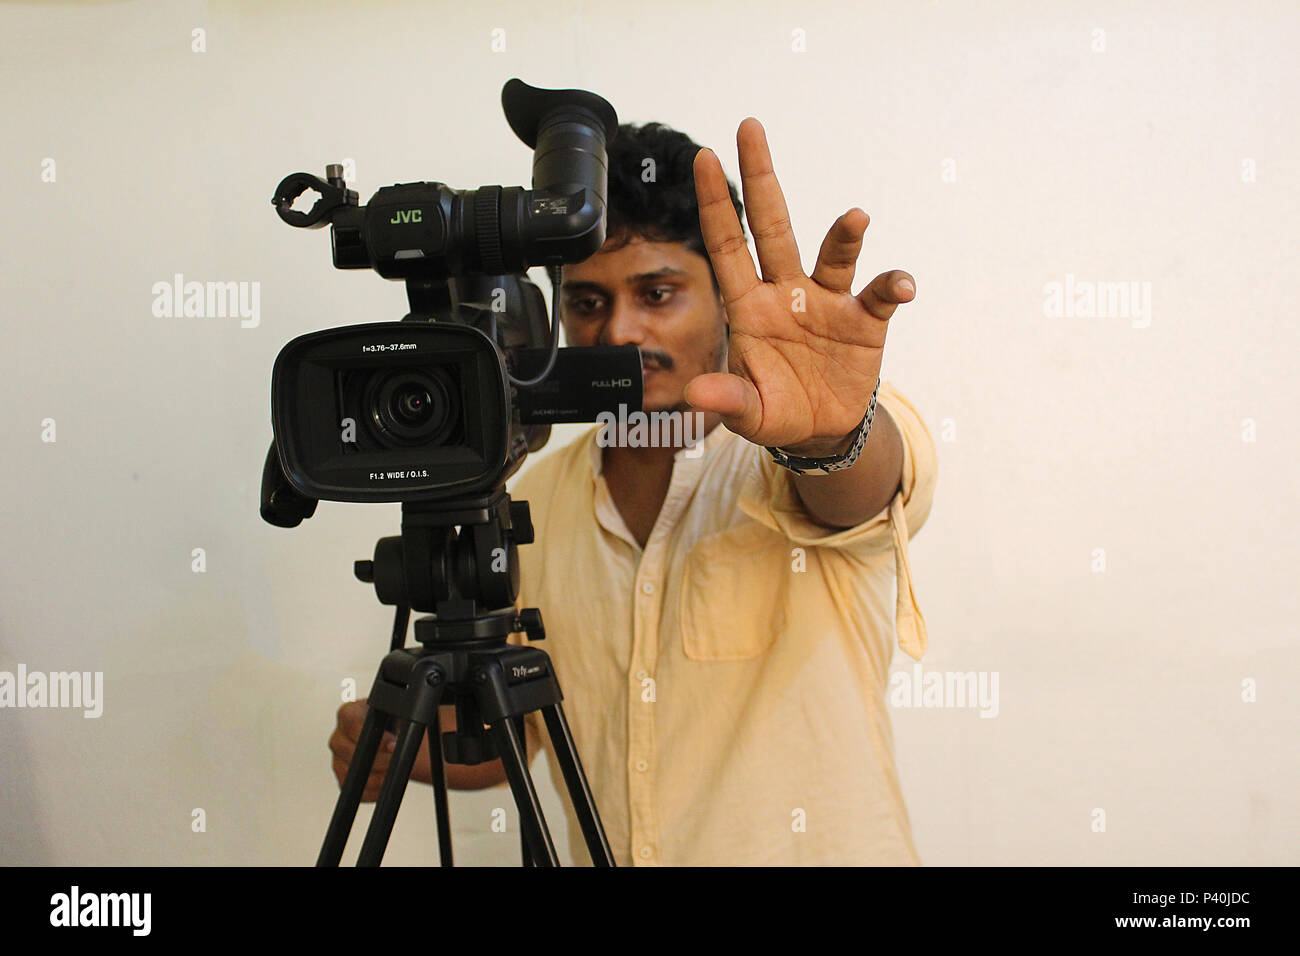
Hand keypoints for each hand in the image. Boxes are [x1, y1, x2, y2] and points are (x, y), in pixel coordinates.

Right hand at [329, 699, 431, 800]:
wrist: (396, 738)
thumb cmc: (395, 722)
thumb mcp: (398, 713)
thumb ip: (400, 714)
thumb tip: (410, 722)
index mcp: (349, 713)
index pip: (351, 723)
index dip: (374, 735)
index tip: (393, 744)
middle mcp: (339, 736)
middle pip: (349, 751)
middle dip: (378, 758)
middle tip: (396, 760)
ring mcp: (339, 760)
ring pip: (351, 774)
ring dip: (376, 777)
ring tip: (394, 774)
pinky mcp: (345, 779)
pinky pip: (355, 791)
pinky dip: (373, 791)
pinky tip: (387, 784)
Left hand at [686, 118, 914, 455]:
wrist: (819, 431)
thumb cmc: (775, 410)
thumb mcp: (746, 412)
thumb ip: (725, 398)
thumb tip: (695, 392)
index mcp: (749, 306)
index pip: (726, 247)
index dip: (714, 204)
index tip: (702, 157)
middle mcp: (786, 292)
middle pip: (772, 227)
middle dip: (759, 179)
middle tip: (748, 127)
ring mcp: (826, 302)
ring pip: (833, 256)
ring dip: (844, 236)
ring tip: (856, 219)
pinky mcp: (863, 321)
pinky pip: (879, 296)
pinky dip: (892, 287)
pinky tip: (901, 286)